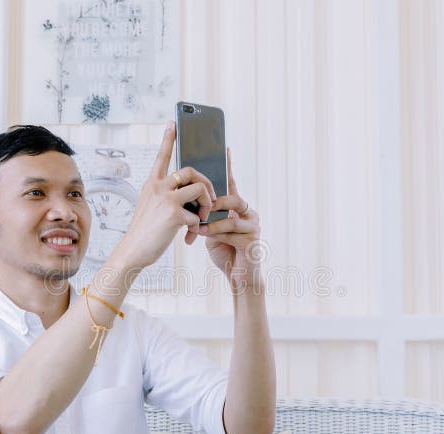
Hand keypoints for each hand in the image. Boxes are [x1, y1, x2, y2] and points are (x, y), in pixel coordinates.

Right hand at [112, 122, 216, 269]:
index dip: (168, 139)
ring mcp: (166, 199)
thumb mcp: (151, 207)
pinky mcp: (174, 214)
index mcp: (151, 184)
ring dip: (208, 204)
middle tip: (210, 198)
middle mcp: (158, 187)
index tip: (173, 123)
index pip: (161, 156)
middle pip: (191, 171)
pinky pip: (197, 216)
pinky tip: (188, 238)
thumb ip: (166, 196)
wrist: (132, 252)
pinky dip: (196, 228)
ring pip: (200, 188)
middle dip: (206, 183)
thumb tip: (191, 195)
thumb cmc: (144, 233)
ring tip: (203, 218)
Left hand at [196, 148, 262, 289]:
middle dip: (214, 199)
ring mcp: (253, 224)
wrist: (238, 276)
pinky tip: (204, 235)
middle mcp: (247, 212)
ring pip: (231, 213)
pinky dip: (216, 232)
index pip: (231, 183)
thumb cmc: (224, 251)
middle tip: (200, 204)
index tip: (224, 147)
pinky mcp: (253, 237)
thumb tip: (190, 202)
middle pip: (232, 196)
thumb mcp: (210, 230)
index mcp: (236, 208)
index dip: (227, 166)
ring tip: (199, 226)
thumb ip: (205, 215)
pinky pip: (232, 229)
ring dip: (212, 220)